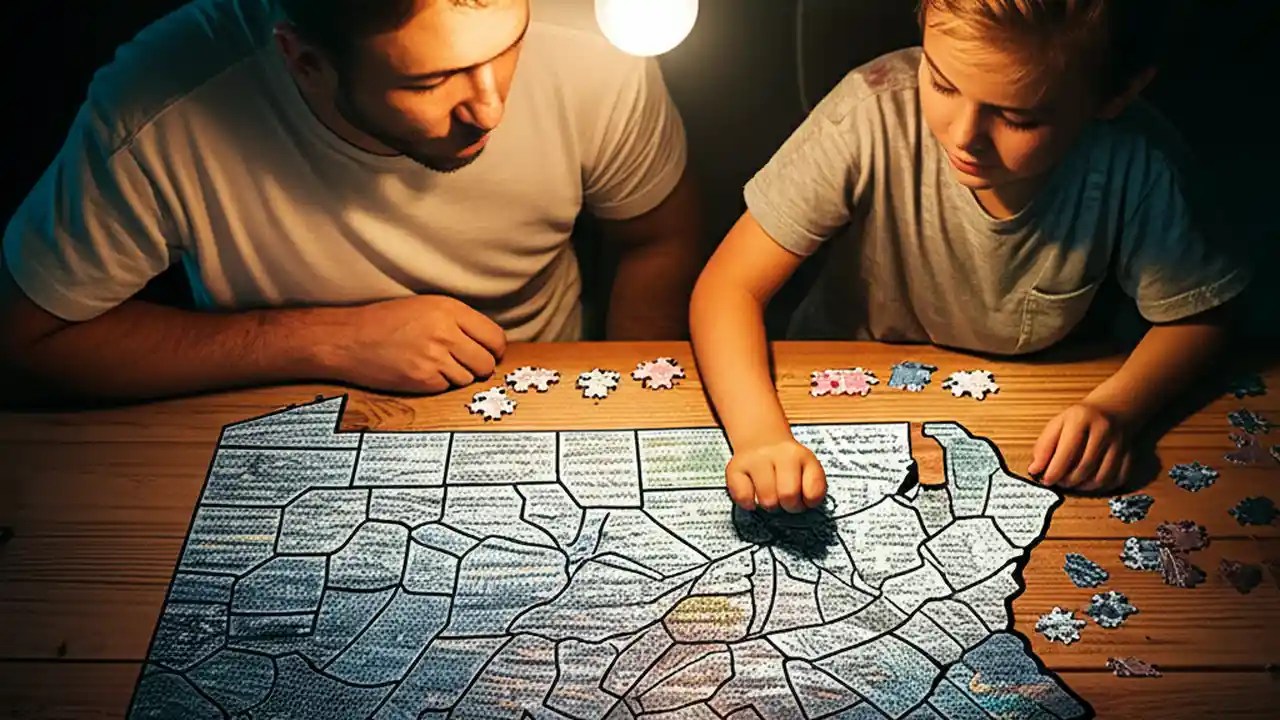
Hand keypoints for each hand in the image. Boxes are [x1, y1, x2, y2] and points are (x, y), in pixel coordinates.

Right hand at [329, 295, 506, 393]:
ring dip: (457, 376)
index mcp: (450, 310)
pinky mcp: (422, 379)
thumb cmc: (385, 321)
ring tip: (435, 363)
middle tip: (465, 363)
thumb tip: (488, 342)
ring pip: (468, 378)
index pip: (495, 337)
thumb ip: (459, 321)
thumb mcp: (427, 306)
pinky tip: (421, 370)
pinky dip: (438, 383)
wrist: (349, 338)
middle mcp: (445, 332)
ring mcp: (434, 357)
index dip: (495, 350)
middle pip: (486, 363)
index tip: (489, 353)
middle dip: (479, 367)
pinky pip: (446, 388)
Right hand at [726, 438, 827, 512]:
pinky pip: (743, 497)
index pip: (812, 492)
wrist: (760, 438)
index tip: (804, 498)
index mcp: (800, 455)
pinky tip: (754, 495)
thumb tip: (808, 503)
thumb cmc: (787, 461)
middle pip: (788, 496)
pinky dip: (748, 503)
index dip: (809, 502)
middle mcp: (777, 454)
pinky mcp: (734, 468)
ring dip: (770, 505)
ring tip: (771, 494)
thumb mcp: (809, 467)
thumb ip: (815, 487)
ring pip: (766, 500)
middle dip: (789, 505)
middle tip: (786, 499)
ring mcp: (754, 460)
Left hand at [1028, 403, 1132, 491]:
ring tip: (1072, 482)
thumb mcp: (1057, 424)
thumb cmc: (1080, 419)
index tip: (1046, 480)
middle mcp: (1103, 429)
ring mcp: (1120, 443)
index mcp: (1081, 419)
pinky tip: (1089, 482)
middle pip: (1084, 467)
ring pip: (1101, 477)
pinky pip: (1116, 480)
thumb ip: (1044, 446)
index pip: (1066, 452)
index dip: (1054, 471)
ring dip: (1083, 487)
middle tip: (1058, 482)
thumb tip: (1035, 469)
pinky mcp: (1130, 455)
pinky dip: (1101, 487)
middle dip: (1067, 481)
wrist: (1112, 409)